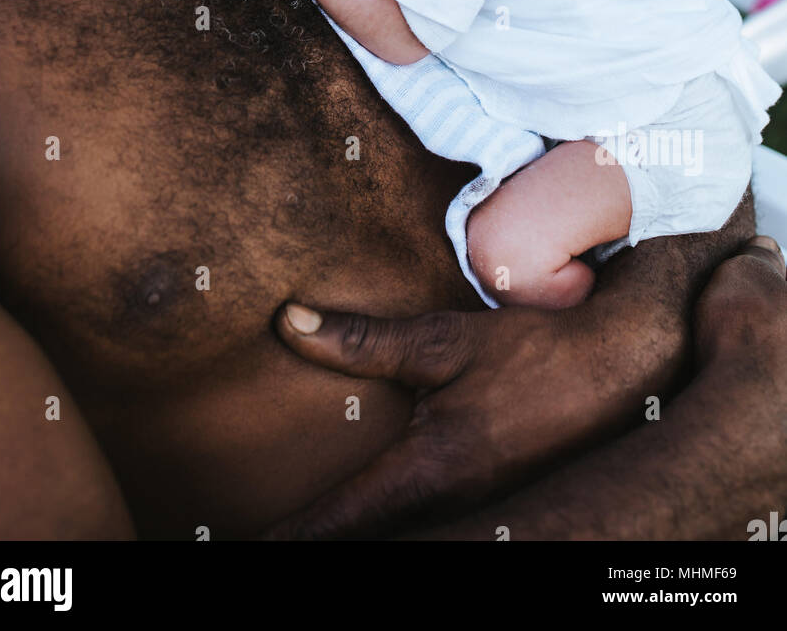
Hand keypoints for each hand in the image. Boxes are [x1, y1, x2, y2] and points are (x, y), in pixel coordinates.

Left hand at [264, 236, 786, 539]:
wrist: (622, 369)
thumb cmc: (533, 353)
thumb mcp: (443, 341)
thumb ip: (364, 340)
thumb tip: (290, 323)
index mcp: (428, 470)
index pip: (339, 524)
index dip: (290, 541)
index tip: (247, 546)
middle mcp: (449, 510)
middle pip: (368, 544)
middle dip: (318, 543)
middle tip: (268, 539)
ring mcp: (478, 521)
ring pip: (401, 541)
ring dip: (360, 535)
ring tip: (312, 533)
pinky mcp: (497, 516)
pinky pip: (432, 533)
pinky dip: (395, 530)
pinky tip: (380, 518)